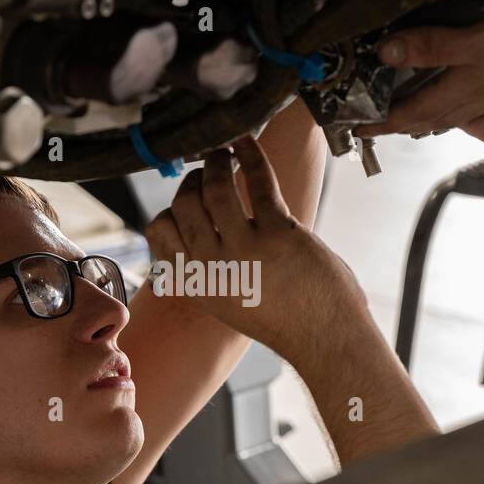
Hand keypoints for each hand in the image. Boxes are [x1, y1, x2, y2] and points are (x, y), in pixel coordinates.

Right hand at [143, 135, 366, 354]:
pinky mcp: (279, 232)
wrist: (323, 339)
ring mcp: (245, 248)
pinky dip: (251, 156)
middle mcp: (213, 265)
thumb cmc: (282, 318)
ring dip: (217, 162)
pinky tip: (247, 145)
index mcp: (196, 283)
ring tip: (225, 154)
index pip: (159, 232)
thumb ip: (207, 270)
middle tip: (208, 169)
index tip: (188, 198)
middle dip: (193, 179)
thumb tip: (193, 229)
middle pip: (184, 204)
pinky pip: (257, 181)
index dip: (171, 208)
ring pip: (214, 188)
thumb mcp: (227, 302)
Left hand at [359, 0, 483, 144]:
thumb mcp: (483, 37)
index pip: (409, 115)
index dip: (380, 123)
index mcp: (465, 92)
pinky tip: (477, 108)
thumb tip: (390, 52)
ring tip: (416, 117)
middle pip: (430, 121)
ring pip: (459, 119)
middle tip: (377, 126)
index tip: (355, 131)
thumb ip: (434, 47)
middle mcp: (480, 106)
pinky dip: (477, 115)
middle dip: (401, 123)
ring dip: (436, 119)